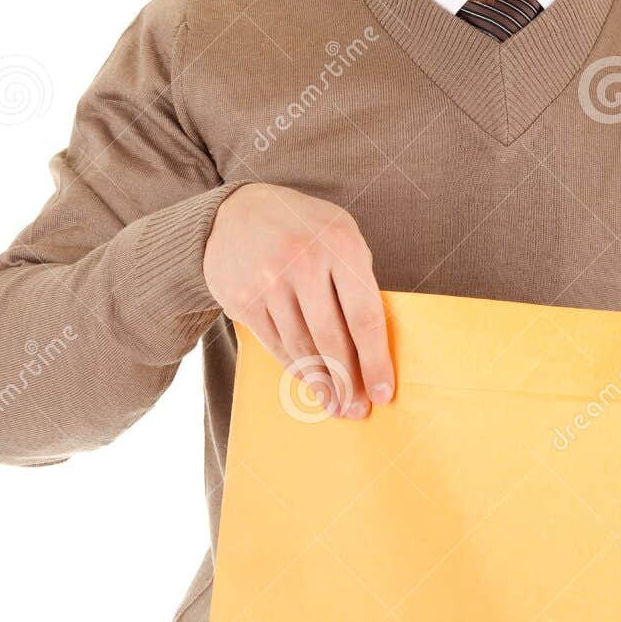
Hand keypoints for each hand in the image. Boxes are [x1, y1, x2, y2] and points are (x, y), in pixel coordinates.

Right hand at [203, 183, 393, 418]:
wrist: (235, 212)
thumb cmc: (302, 227)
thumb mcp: (340, 234)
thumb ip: (358, 280)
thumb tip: (374, 346)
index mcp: (340, 245)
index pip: (365, 317)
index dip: (376, 361)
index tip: (384, 392)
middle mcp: (303, 263)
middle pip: (332, 339)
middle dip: (349, 382)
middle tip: (359, 409)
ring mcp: (269, 282)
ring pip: (302, 347)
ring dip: (322, 384)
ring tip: (336, 405)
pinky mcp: (242, 300)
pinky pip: (275, 345)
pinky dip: (296, 367)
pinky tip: (310, 383)